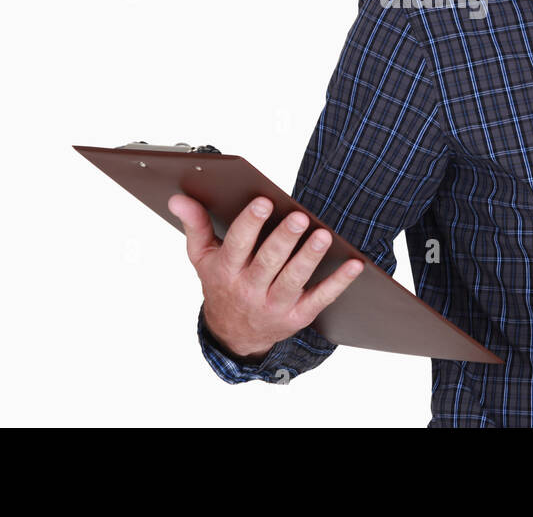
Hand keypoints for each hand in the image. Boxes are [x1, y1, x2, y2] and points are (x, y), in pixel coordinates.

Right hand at [168, 192, 364, 361]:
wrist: (233, 334)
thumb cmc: (222, 284)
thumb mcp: (203, 257)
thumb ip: (195, 225)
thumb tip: (178, 198)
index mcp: (225, 270)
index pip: (236, 245)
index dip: (250, 224)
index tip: (263, 201)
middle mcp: (249, 289)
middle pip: (268, 262)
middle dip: (283, 239)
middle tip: (299, 216)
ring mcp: (274, 305)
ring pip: (293, 279)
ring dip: (309, 257)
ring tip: (324, 235)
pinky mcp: (296, 317)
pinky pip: (319, 299)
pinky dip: (338, 283)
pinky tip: (354, 264)